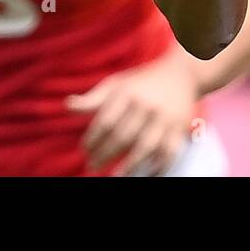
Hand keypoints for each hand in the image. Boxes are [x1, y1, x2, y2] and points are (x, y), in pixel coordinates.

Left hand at [66, 51, 198, 175]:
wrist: (182, 74)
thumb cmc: (140, 83)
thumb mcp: (116, 84)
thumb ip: (93, 99)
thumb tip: (67, 106)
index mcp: (129, 93)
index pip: (106, 121)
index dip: (92, 138)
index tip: (84, 148)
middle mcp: (147, 105)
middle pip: (123, 136)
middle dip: (105, 154)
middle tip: (92, 165)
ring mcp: (165, 118)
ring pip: (146, 147)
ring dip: (129, 166)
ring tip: (115, 176)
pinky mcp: (180, 128)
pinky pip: (169, 153)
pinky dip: (158, 167)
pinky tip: (146, 174)